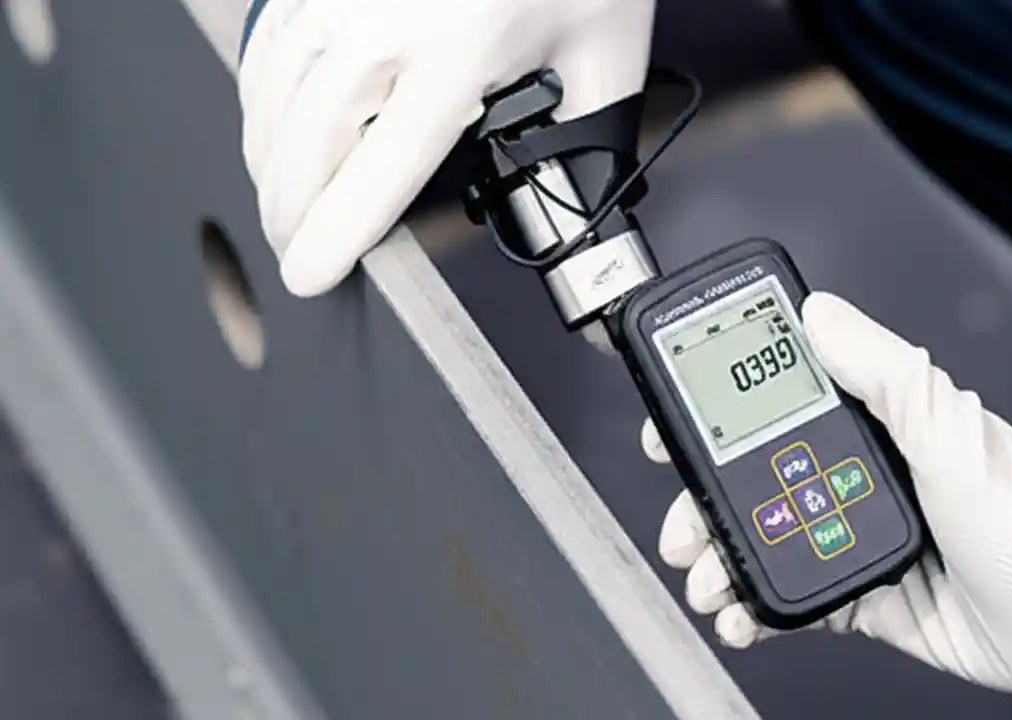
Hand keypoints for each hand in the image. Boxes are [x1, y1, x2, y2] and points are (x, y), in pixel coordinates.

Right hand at [238, 0, 654, 295]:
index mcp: (458, 53)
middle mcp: (383, 19)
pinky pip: (270, 41)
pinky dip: (264, 94)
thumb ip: (587, 139)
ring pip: (269, 93)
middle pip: (303, 143)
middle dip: (288, 211)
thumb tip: (579, 201)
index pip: (376, 174)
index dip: (334, 236)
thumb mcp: (606, 54)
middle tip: (293, 248)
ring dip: (269, 158)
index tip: (308, 273)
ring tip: (282, 200)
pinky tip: (279, 124)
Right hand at [649, 292, 1011, 693]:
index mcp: (875, 427)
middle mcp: (859, 477)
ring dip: (721, 563)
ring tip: (706, 584)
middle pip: (752, 482)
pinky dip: (756, 610)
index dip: (715, 415)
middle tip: (681, 529)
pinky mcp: (866, 595)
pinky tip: (741, 618)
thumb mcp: (950, 429)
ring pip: (763, 543)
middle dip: (701, 505)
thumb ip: (884, 371)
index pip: (775, 407)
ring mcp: (856, 537)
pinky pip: (793, 599)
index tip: (672, 431)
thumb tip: (819, 311)